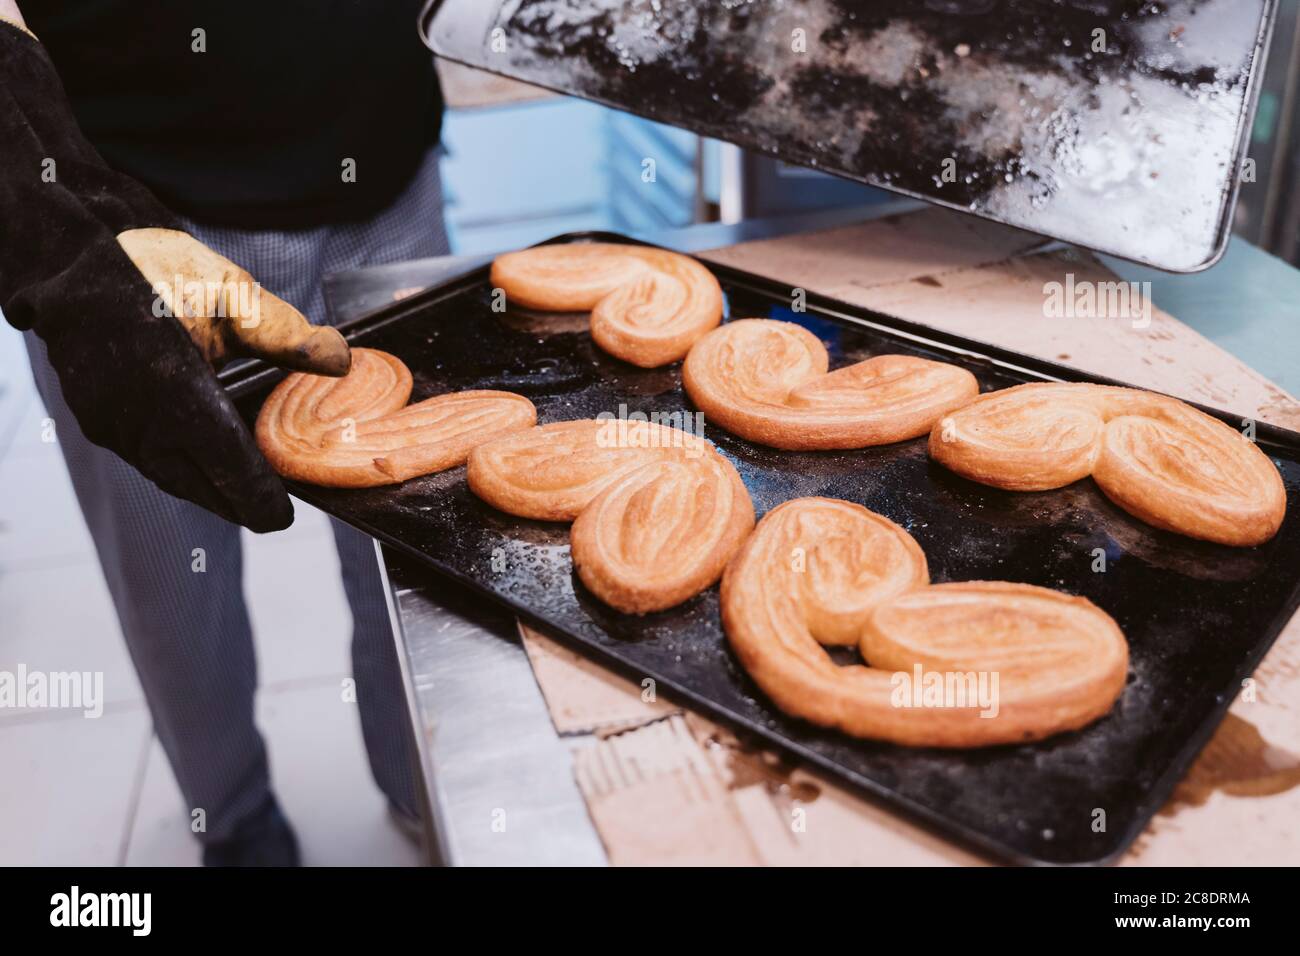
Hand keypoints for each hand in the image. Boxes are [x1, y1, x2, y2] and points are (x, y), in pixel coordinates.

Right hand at [0, 22, 348, 530]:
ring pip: (169, 478)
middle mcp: (137, 415)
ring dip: (208, 490)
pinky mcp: (98, 422)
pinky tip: (205, 469)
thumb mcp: (231, 291)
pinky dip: (180, 470)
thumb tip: (340, 360)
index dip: (257, 496)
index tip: (283, 515)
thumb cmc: (155, 268)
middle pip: (198, 484)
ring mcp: (111, 423)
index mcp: (172, 384)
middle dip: (238, 502)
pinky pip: (147, 461)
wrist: (77, 255)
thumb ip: (286, 333)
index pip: (225, 463)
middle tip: (273, 512)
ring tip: (245, 498)